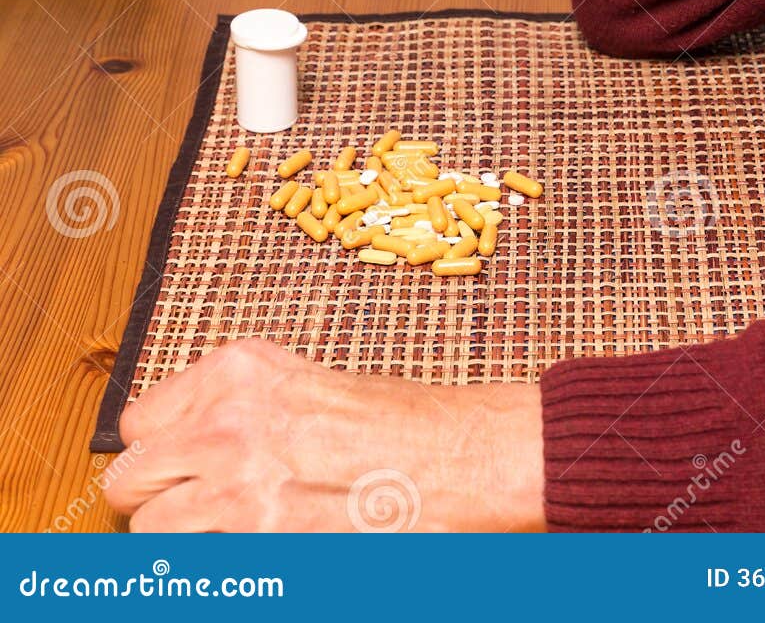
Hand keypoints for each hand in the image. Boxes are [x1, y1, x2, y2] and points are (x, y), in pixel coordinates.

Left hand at [102, 337, 545, 532]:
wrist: (455, 459)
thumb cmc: (395, 421)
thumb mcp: (303, 383)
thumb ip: (237, 407)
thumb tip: (184, 448)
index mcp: (236, 372)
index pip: (138, 423)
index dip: (158, 451)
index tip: (175, 467)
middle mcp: (226, 424)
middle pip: (130, 480)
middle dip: (154, 500)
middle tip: (191, 510)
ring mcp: (238, 490)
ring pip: (151, 535)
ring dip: (182, 543)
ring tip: (226, 536)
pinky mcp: (259, 548)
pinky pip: (198, 573)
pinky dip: (217, 571)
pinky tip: (255, 556)